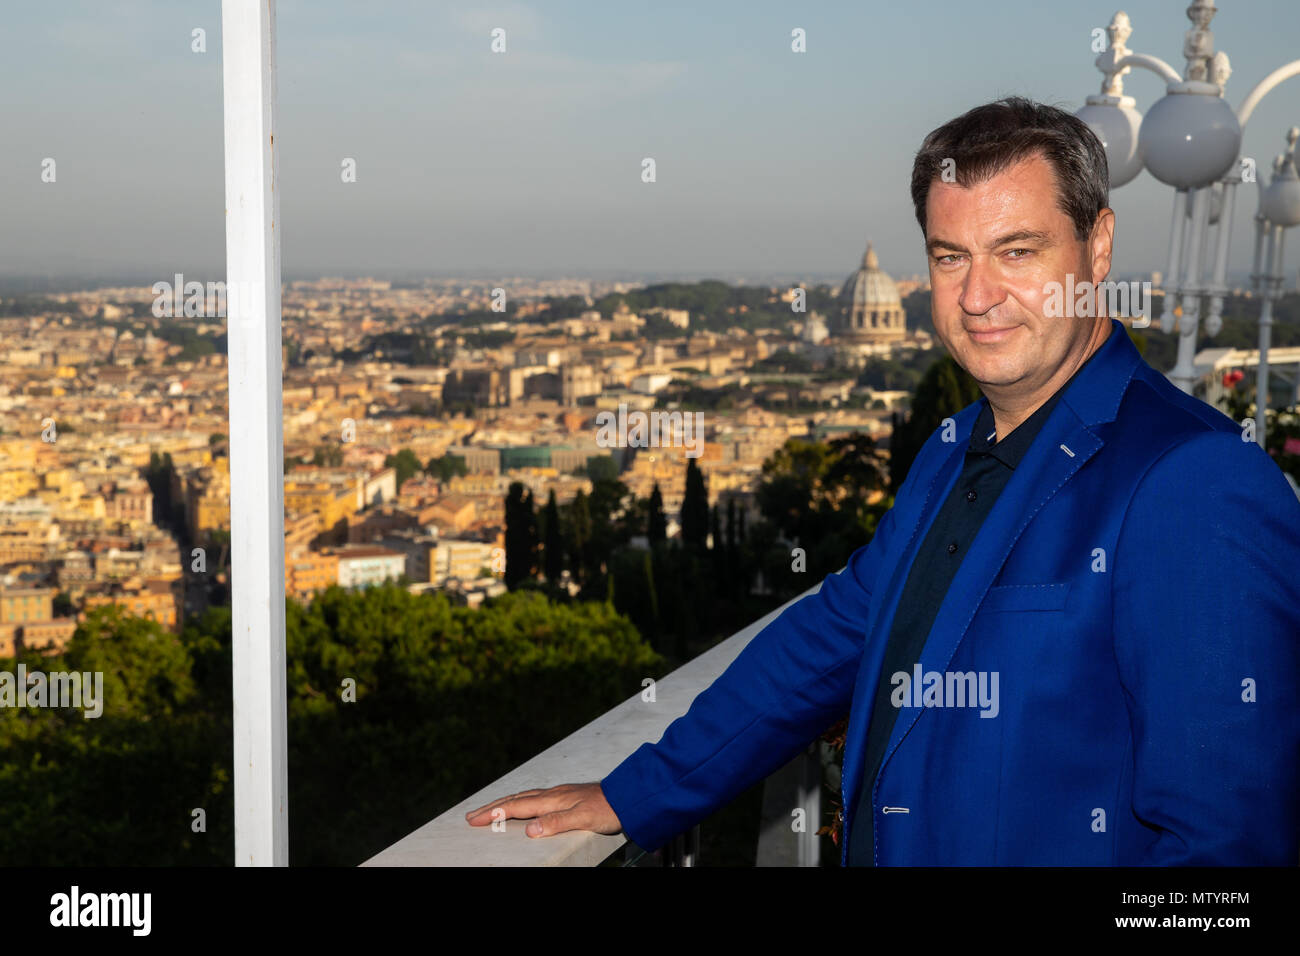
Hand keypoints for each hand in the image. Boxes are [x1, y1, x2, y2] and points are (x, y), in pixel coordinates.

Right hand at [464, 782, 622, 837]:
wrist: (628, 797)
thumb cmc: (607, 809)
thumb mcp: (582, 818)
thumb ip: (556, 823)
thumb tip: (530, 830)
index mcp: (552, 799)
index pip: (516, 806)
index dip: (494, 813)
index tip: (473, 820)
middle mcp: (552, 794)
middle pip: (515, 799)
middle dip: (492, 807)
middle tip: (471, 815)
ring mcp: (558, 794)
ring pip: (524, 797)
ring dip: (504, 802)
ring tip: (490, 808)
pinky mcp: (565, 796)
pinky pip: (535, 798)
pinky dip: (520, 801)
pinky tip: (523, 805)